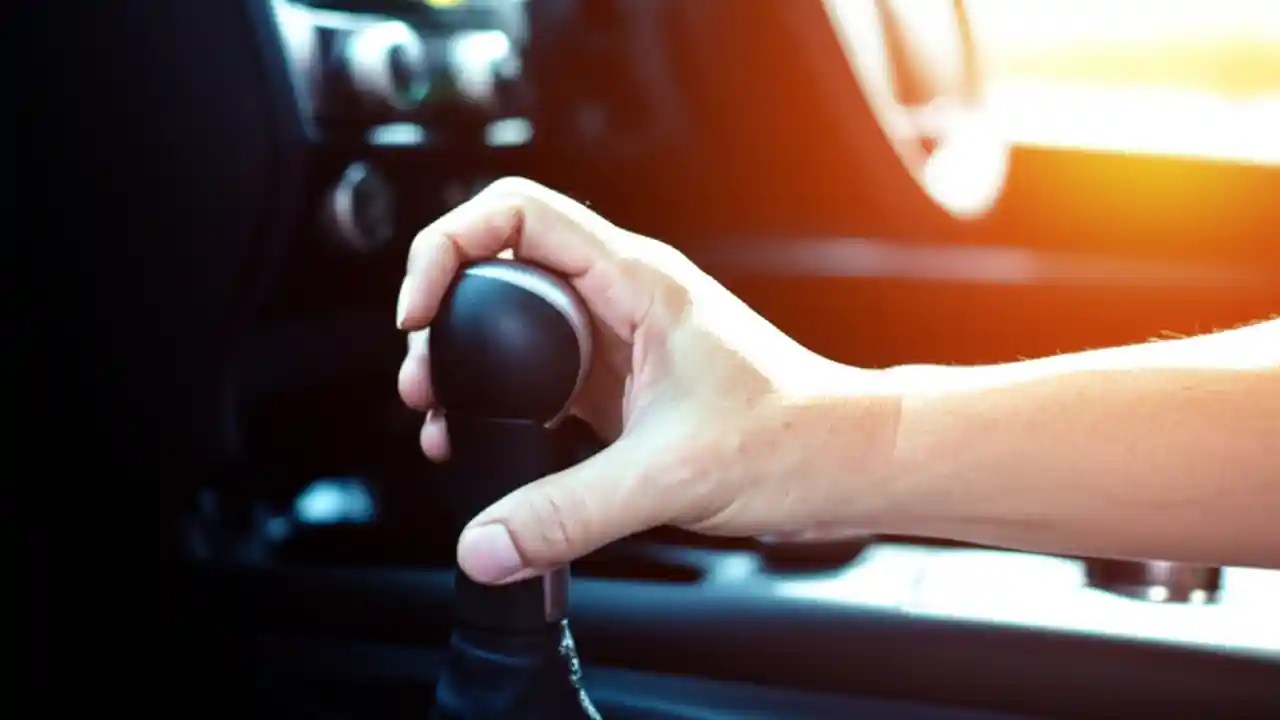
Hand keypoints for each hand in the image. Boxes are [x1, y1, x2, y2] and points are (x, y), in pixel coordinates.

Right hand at [397, 178, 893, 583]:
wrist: (844, 461)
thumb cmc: (793, 437)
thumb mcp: (669, 475)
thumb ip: (569, 513)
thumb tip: (485, 543)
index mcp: (636, 281)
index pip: (519, 213)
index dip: (450, 245)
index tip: (420, 309)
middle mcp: (621, 298)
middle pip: (501, 268)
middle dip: (444, 314)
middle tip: (422, 378)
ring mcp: (618, 341)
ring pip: (516, 326)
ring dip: (469, 364)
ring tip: (440, 415)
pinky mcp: (619, 385)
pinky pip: (540, 377)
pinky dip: (502, 403)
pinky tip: (487, 442)